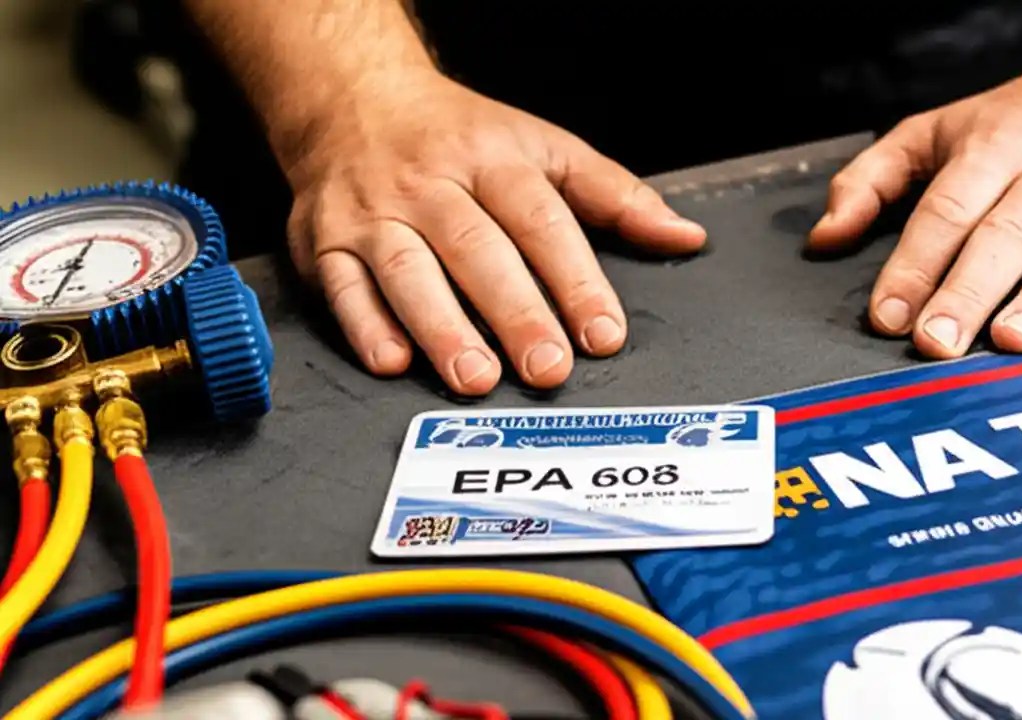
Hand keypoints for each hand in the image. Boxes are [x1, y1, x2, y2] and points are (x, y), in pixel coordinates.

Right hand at [284, 70, 706, 393]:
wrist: (355, 101)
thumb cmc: (461, 137)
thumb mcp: (544, 149)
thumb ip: (615, 197)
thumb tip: (684, 236)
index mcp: (493, 158)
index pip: (541, 221)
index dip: (575, 280)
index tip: (603, 333)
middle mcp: (432, 184)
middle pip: (478, 250)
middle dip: (516, 313)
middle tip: (547, 369)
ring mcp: (374, 213)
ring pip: (409, 271)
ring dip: (441, 327)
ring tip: (476, 377)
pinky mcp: (324, 242)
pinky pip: (342, 286)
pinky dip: (365, 326)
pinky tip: (392, 360)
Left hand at [810, 59, 1021, 357]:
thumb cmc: (1018, 125)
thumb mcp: (932, 132)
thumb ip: (870, 181)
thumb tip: (824, 238)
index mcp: (992, 149)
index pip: (946, 211)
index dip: (914, 266)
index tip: (888, 315)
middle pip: (1004, 237)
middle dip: (967, 294)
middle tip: (937, 342)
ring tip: (1010, 341)